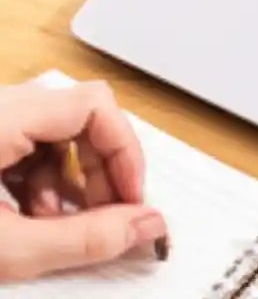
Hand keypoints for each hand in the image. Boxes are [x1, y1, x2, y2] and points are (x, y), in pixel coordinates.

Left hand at [0, 80, 167, 280]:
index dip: (124, 151)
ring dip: (73, 179)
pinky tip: (30, 217)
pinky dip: (42, 179)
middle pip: (80, 117)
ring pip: (56, 132)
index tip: (131, 197)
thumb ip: (83, 239)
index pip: (94, 105)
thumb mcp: (7, 249)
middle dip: (102, 170)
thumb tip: (147, 224)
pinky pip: (27, 143)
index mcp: (0, 118)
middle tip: (108, 217)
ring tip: (61, 225)